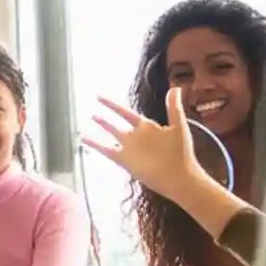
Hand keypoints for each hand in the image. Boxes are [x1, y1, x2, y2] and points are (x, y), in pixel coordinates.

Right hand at [82, 88, 207, 201]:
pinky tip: (84, 139)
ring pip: (111, 135)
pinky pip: (106, 150)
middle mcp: (136, 136)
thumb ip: (173, 107)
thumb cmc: (181, 153)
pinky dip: (94, 145)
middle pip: (116, 124)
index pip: (126, 113)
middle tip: (94, 110)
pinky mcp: (124, 160)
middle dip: (105, 117)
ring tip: (91, 118)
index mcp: (147, 127)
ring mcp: (129, 148)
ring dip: (102, 127)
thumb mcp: (178, 126)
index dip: (113, 105)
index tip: (100, 97)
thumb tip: (174, 88)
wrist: (179, 176)